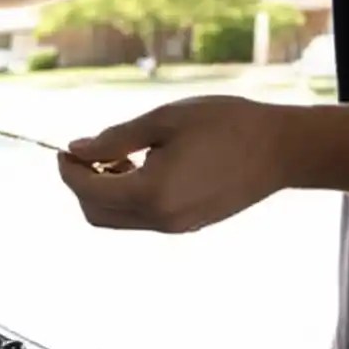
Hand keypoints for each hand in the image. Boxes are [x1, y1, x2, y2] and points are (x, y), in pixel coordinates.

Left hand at [57, 95, 296, 232]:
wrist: (283, 149)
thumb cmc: (226, 124)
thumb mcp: (163, 121)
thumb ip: (115, 139)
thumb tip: (76, 149)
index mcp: (151, 193)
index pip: (87, 189)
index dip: (68, 169)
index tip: (64, 149)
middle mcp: (160, 219)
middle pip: (96, 213)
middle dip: (81, 184)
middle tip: (88, 152)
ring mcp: (175, 227)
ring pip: (116, 220)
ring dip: (103, 192)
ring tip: (119, 156)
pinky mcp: (188, 225)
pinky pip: (140, 219)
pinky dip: (126, 198)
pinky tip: (141, 167)